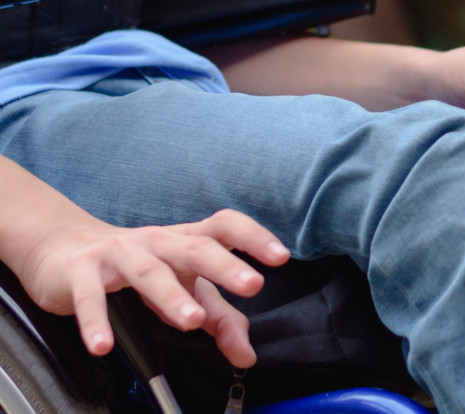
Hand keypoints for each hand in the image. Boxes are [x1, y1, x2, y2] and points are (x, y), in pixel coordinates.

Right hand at [17, 209, 289, 367]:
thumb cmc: (140, 266)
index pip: (225, 227)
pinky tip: (104, 344)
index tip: (281, 257)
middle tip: (252, 285)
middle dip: (225, 266)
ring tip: (192, 321)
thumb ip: (220, 318)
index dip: (254, 236)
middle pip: (194, 249)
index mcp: (187, 240)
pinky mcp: (81, 272)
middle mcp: (157, 241)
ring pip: (148, 272)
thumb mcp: (184, 288)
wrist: (64, 248)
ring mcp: (118, 253)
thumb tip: (246, 354)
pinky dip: (97, 321)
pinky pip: (91, 297)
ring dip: (171, 296)